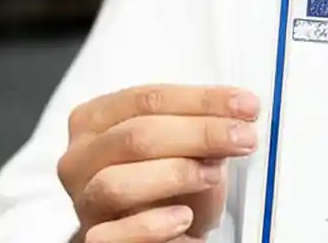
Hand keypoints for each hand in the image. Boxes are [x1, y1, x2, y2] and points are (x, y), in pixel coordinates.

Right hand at [57, 85, 261, 242]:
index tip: (247, 106)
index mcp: (96, 120)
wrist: (149, 231)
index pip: (148, 98)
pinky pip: (112, 235)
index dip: (202, 100)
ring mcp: (83, 201)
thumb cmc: (166, 180)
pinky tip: (184, 217)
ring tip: (214, 174)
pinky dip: (151, 225)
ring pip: (116, 183)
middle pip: (136, 136)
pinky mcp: (92, 240)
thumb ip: (199, 127)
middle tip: (244, 137)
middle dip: (200, 133)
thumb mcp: (184, 145)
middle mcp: (80, 158)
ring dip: (175, 174)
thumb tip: (234, 117)